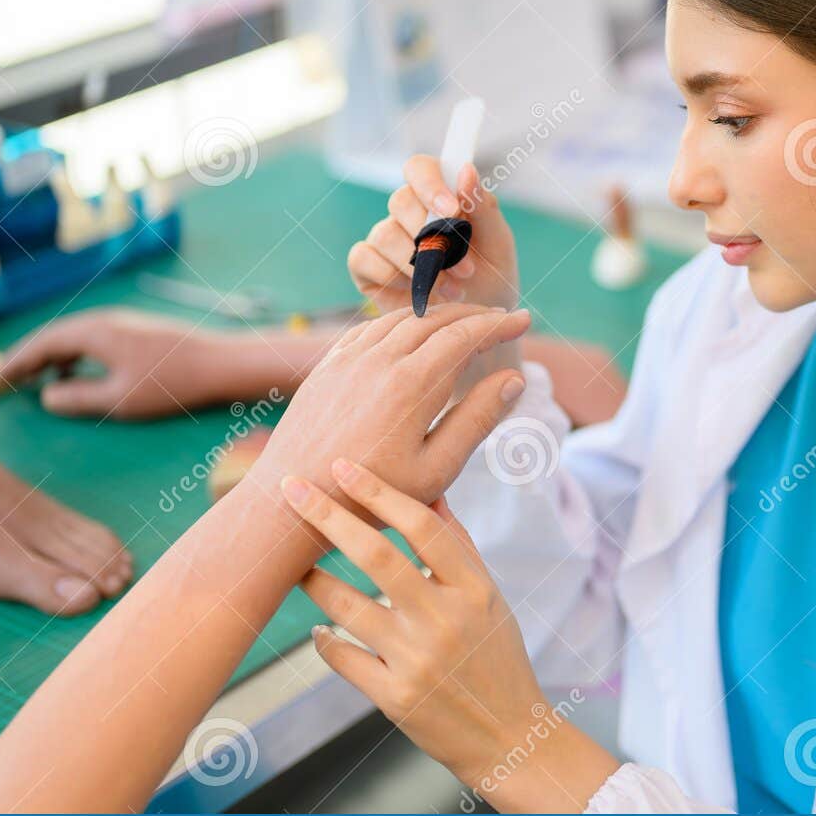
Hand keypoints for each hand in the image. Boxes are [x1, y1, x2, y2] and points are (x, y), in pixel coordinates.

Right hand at [0, 309, 242, 418]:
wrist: (220, 362)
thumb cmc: (170, 383)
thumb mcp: (118, 399)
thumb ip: (78, 397)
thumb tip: (47, 395)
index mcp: (93, 331)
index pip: (42, 344)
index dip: (15, 362)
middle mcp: (104, 320)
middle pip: (55, 336)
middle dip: (27, 358)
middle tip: (4, 379)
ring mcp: (122, 322)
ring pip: (74, 337)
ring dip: (50, 357)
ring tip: (31, 380)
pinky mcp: (136, 330)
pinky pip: (92, 340)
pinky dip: (72, 356)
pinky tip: (72, 375)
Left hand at [244, 302, 530, 506]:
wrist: (291, 501)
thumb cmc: (368, 498)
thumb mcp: (436, 470)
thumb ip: (477, 420)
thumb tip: (513, 379)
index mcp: (411, 385)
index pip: (464, 336)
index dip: (498, 325)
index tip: (524, 321)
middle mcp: (379, 361)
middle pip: (436, 319)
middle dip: (473, 315)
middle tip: (501, 320)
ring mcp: (348, 360)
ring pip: (402, 318)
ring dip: (437, 314)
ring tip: (463, 322)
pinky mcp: (327, 367)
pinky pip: (369, 328)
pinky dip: (400, 321)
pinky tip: (410, 331)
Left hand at [282, 458, 620, 810]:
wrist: (508, 738)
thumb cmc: (498, 660)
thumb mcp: (491, 599)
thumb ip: (459, 548)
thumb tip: (432, 494)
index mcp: (474, 590)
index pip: (423, 527)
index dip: (381, 493)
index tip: (344, 467)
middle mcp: (446, 620)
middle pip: (378, 557)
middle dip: (329, 518)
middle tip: (293, 490)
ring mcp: (418, 661)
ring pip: (348, 607)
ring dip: (313, 581)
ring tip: (293, 566)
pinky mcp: (395, 698)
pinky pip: (343, 658)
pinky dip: (325, 639)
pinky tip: (320, 628)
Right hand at [349, 158, 519, 313]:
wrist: (476, 324)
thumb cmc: (491, 277)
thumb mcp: (498, 244)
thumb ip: (483, 207)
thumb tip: (466, 170)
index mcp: (440, 195)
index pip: (420, 168)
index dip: (430, 183)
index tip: (452, 210)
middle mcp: (408, 212)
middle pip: (400, 200)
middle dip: (433, 238)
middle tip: (466, 269)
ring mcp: (385, 238)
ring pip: (385, 234)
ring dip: (420, 265)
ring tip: (453, 289)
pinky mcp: (367, 267)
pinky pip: (364, 258)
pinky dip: (392, 277)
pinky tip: (420, 293)